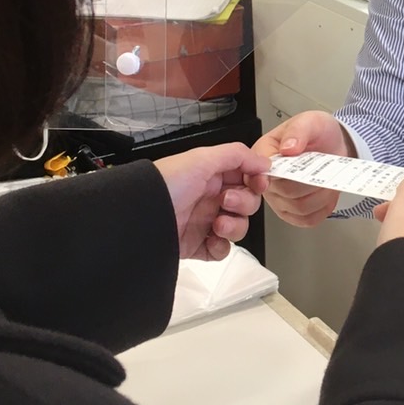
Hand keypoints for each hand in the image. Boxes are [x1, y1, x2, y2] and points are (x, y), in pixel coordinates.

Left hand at [154, 143, 268, 260]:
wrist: (140, 218)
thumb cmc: (165, 184)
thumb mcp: (202, 158)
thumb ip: (237, 155)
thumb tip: (264, 161)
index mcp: (211, 175)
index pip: (245, 177)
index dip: (256, 180)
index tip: (259, 183)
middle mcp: (210, 198)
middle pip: (247, 202)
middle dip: (244, 203)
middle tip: (227, 201)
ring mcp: (204, 223)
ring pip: (238, 227)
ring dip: (235, 226)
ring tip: (218, 225)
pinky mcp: (198, 245)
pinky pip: (221, 249)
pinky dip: (221, 247)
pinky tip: (211, 240)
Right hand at [249, 110, 354, 227]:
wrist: (334, 146)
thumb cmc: (318, 133)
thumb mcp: (311, 121)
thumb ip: (298, 131)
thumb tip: (288, 148)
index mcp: (263, 154)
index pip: (261, 173)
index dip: (276, 177)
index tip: (292, 173)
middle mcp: (266, 179)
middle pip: (285, 192)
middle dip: (310, 182)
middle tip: (321, 169)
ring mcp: (278, 198)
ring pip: (299, 208)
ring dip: (320, 195)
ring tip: (325, 179)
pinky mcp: (293, 212)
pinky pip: (306, 219)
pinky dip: (322, 208)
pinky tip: (325, 193)